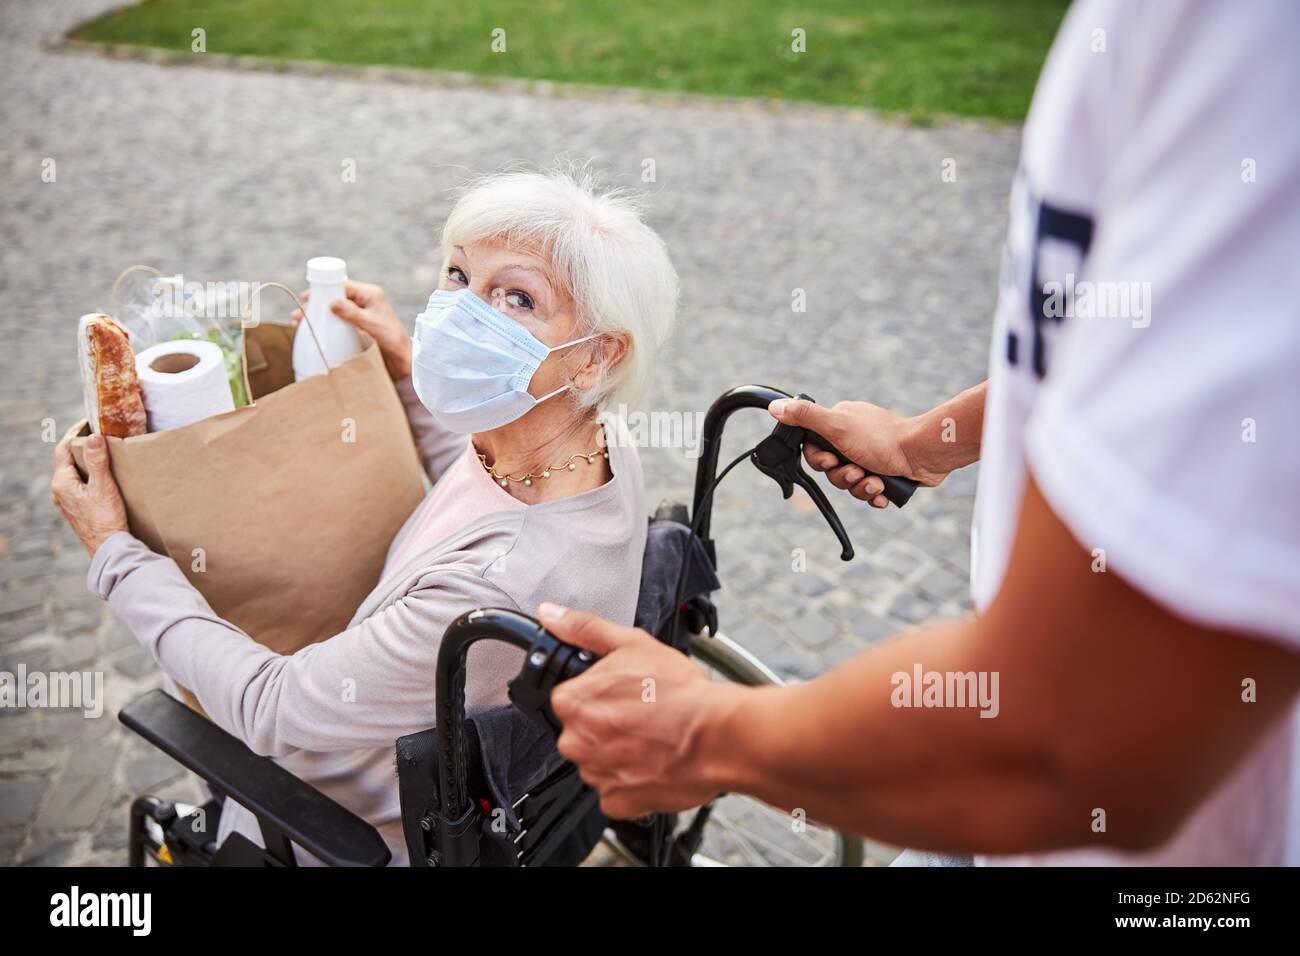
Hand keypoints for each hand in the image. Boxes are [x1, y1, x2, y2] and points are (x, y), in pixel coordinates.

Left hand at [51, 432, 128, 556]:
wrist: (109, 548)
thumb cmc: (106, 519)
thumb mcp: (103, 487)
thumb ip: (97, 461)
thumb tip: (93, 437)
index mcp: (62, 482)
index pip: (63, 449)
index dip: (76, 433)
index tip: (89, 422)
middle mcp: (59, 491)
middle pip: (67, 460)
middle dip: (81, 445)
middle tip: (99, 434)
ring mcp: (66, 501)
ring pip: (73, 473)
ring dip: (85, 460)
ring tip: (103, 452)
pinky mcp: (76, 509)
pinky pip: (78, 484)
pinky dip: (88, 474)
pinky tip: (103, 476)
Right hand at [292, 280, 411, 380]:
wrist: (403, 358)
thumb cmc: (393, 340)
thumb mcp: (372, 325)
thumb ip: (353, 314)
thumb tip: (331, 303)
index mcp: (369, 294)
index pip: (341, 285)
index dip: (323, 289)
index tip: (307, 298)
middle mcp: (364, 300)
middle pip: (334, 296)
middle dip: (316, 304)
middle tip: (300, 316)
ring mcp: (360, 312)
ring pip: (334, 308)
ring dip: (319, 314)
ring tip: (301, 323)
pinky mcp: (358, 324)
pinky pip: (338, 319)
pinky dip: (326, 323)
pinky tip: (315, 330)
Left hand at [543, 603, 745, 818]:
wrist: (716, 735)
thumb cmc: (680, 693)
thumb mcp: (631, 642)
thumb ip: (584, 628)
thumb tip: (552, 616)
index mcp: (574, 702)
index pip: (569, 698)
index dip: (597, 693)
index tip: (619, 694)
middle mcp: (577, 742)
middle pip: (582, 731)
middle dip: (606, 724)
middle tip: (640, 713)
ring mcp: (596, 774)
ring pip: (598, 761)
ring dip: (619, 753)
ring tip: (651, 736)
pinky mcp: (617, 802)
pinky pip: (615, 790)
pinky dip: (631, 780)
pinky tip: (652, 761)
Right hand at [768, 398, 942, 506]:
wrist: (923, 455)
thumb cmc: (882, 439)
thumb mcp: (837, 426)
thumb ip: (805, 417)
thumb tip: (775, 406)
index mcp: (840, 424)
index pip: (814, 448)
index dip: (820, 461)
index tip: (831, 461)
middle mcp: (853, 439)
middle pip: (831, 470)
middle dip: (843, 476)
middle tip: (856, 470)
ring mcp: (871, 457)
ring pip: (850, 484)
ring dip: (861, 487)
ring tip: (875, 480)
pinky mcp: (886, 473)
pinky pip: (869, 492)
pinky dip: (875, 494)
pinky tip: (883, 489)